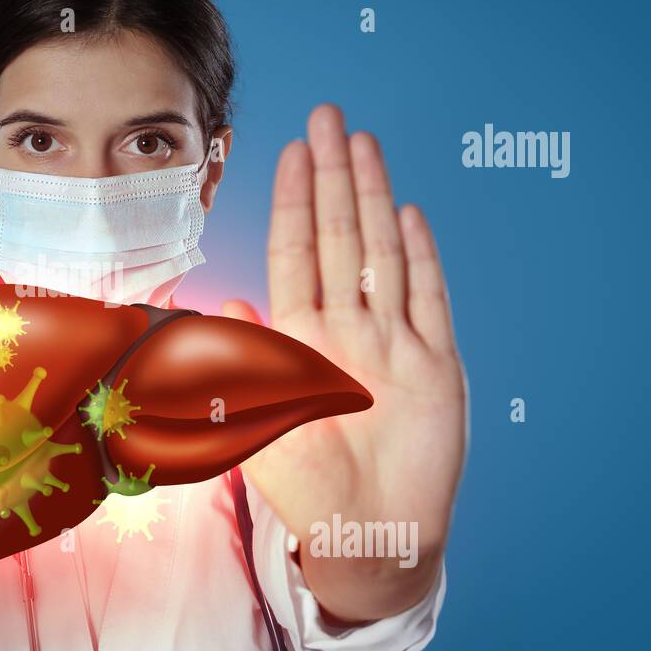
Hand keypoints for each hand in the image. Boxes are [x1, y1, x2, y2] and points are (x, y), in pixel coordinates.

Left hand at [238, 104, 466, 622]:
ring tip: (363, 144)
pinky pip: (428, 299)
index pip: (295, 253)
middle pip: (339, 236)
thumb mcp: (258, 421)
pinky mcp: (435, 364)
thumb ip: (239, 361)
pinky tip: (407, 214)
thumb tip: (215, 303)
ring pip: (381, 253)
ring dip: (372, 198)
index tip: (290, 151)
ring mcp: (392, 341)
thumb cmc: (307, 487)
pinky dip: (419, 257)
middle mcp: (345, 329)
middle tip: (327, 116)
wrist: (369, 533)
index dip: (294, 201)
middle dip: (332, 176)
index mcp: (299, 339)